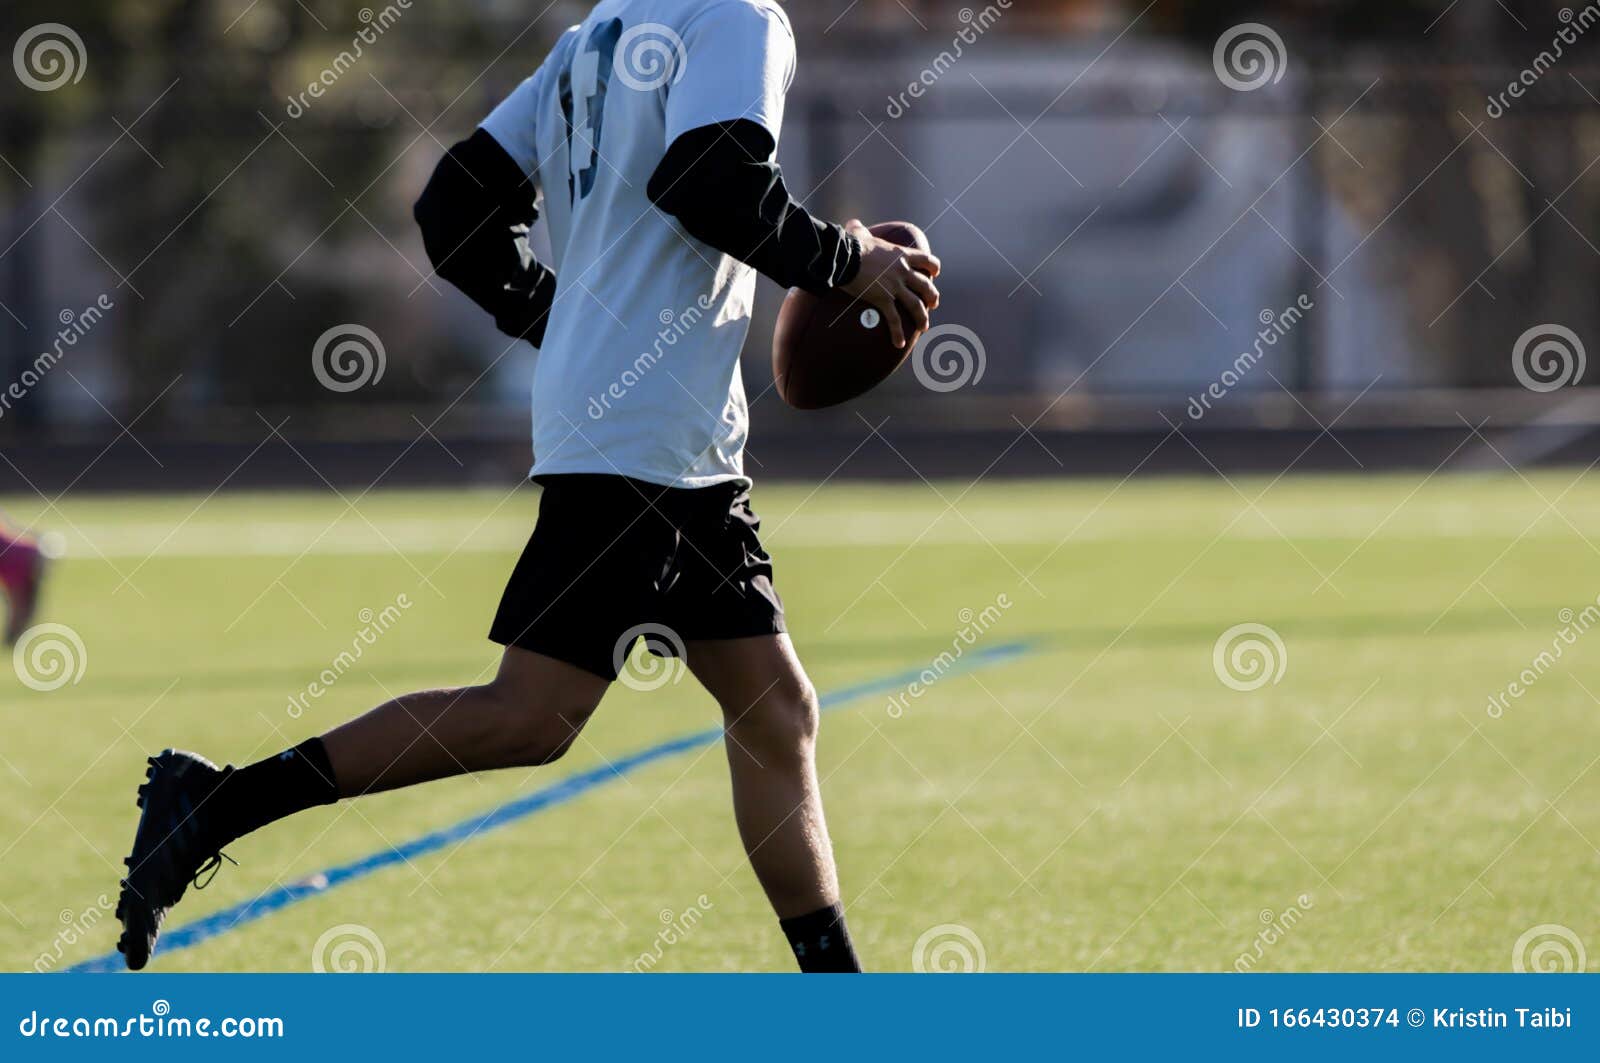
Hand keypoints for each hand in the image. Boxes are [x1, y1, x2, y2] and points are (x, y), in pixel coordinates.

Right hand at [836, 219, 940, 348]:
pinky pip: (894, 320)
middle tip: (932, 305)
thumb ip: (859, 229)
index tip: (933, 275)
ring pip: (916, 306)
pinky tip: (899, 344)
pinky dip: (897, 334)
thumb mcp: (858, 232)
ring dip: (922, 318)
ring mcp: (894, 287)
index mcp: (901, 255)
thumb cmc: (850, 244)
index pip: (928, 261)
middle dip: (932, 298)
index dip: (933, 268)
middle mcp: (903, 271)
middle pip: (926, 287)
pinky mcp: (883, 300)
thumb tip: (852, 224)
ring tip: (924, 327)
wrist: (843, 256)